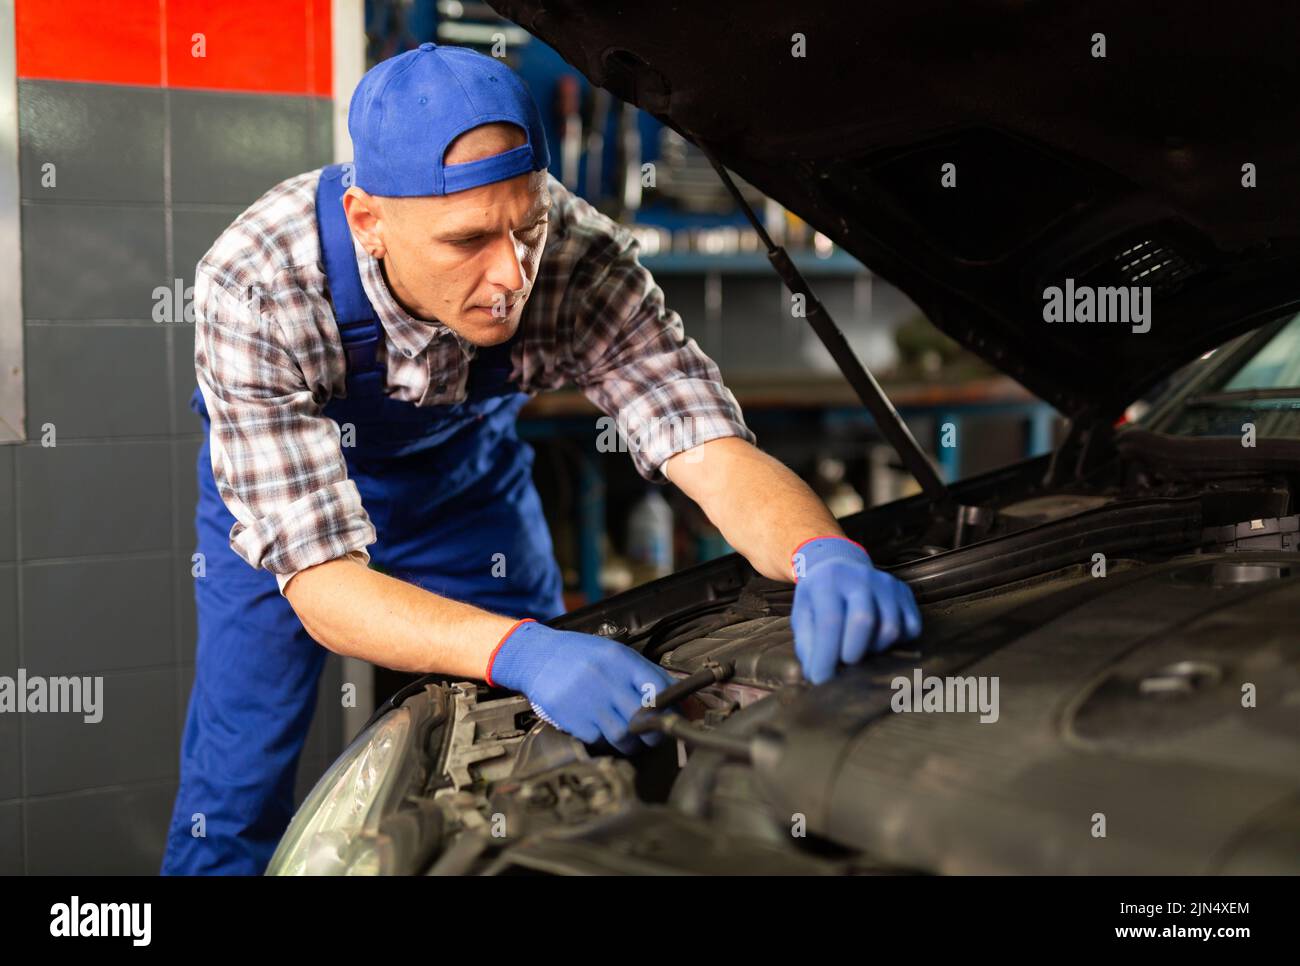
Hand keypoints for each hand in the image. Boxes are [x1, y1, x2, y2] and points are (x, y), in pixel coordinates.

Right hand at [486, 619, 673, 753]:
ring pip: (623, 736)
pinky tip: (603, 731)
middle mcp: (606, 680)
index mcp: (621, 660)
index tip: (673, 716)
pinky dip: (605, 741)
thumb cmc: (582, 655)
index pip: (659, 689)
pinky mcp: (571, 719)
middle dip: (654, 733)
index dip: (671, 708)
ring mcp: (588, 701)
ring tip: (630, 738)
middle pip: (644, 719)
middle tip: (653, 734)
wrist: (537, 656)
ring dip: (632, 743)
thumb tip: (684, 697)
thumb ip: (648, 674)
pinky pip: (598, 740)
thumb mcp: (616, 654)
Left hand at [790, 535, 921, 683]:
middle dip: (852, 652)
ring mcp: (886, 584)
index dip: (826, 655)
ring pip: (891, 628)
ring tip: (859, 649)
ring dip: (874, 650)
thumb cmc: (818, 599)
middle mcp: (860, 578)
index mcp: (828, 582)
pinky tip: (877, 640)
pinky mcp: (905, 592)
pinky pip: (911, 627)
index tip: (820, 679)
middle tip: (843, 663)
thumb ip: (807, 645)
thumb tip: (816, 677)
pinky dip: (896, 643)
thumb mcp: (802, 615)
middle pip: (864, 620)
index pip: (830, 621)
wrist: (841, 566)